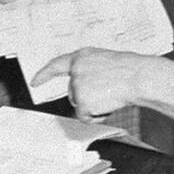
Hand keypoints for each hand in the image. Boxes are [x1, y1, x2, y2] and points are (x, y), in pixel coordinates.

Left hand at [33, 48, 154, 120]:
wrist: (138, 77)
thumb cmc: (129, 70)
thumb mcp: (104, 61)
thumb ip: (89, 69)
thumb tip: (85, 86)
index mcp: (82, 56)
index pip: (57, 65)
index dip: (44, 74)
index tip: (35, 82)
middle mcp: (76, 70)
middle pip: (73, 92)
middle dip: (87, 96)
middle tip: (107, 91)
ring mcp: (77, 85)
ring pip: (80, 104)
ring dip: (93, 106)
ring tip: (111, 96)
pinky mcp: (82, 101)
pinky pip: (85, 116)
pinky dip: (96, 116)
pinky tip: (108, 105)